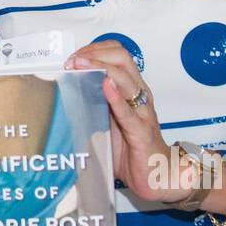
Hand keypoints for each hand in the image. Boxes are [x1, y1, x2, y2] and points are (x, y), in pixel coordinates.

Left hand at [65, 40, 177, 202]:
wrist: (161, 176)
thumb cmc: (133, 150)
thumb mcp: (109, 120)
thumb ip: (94, 104)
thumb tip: (65, 93)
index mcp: (132, 90)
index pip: (117, 54)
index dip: (94, 49)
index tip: (73, 58)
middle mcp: (140, 96)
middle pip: (122, 58)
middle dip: (94, 54)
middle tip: (72, 62)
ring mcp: (142, 112)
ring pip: (126, 78)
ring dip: (100, 67)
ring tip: (80, 65)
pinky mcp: (141, 132)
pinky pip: (129, 111)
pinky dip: (116, 96)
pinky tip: (105, 86)